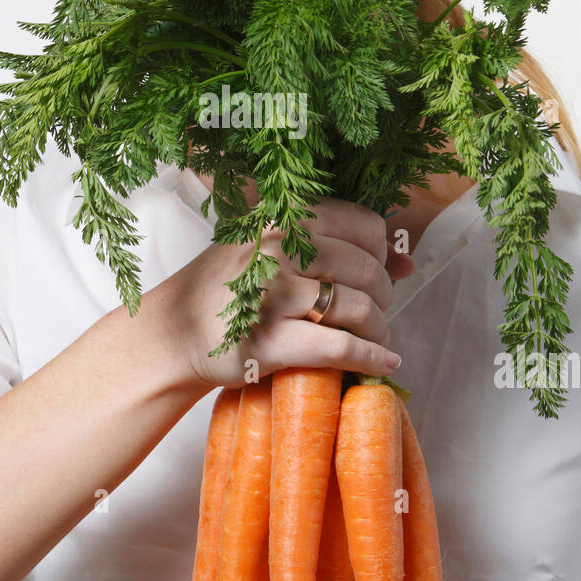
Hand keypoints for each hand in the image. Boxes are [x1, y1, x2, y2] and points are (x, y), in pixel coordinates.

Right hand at [162, 198, 414, 392]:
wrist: (174, 332)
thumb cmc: (230, 287)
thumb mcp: (274, 249)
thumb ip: (338, 246)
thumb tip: (407, 262)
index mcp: (284, 215)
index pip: (366, 227)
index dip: (382, 256)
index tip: (376, 278)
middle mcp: (280, 247)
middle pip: (369, 271)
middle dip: (384, 299)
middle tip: (374, 316)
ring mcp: (274, 293)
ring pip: (361, 309)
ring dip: (380, 332)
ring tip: (375, 341)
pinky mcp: (270, 340)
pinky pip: (342, 348)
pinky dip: (371, 359)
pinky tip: (383, 365)